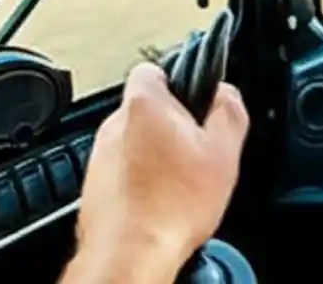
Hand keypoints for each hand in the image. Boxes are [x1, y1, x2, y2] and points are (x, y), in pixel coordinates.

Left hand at [64, 63, 248, 281]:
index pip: (154, 68)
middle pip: (146, 110)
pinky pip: (122, 172)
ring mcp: (99, 156)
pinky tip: (160, 202)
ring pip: (134, 143)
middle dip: (170, 126)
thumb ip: (229, 110)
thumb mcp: (223, 151)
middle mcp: (113, 124)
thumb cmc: (172, 206)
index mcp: (144, 103)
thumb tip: (226, 94)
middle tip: (195, 151)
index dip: (178, 82)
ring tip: (178, 184)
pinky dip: (139, 182)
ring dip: (153, 156)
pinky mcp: (93, 186)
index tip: (195, 103)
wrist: (131, 253)